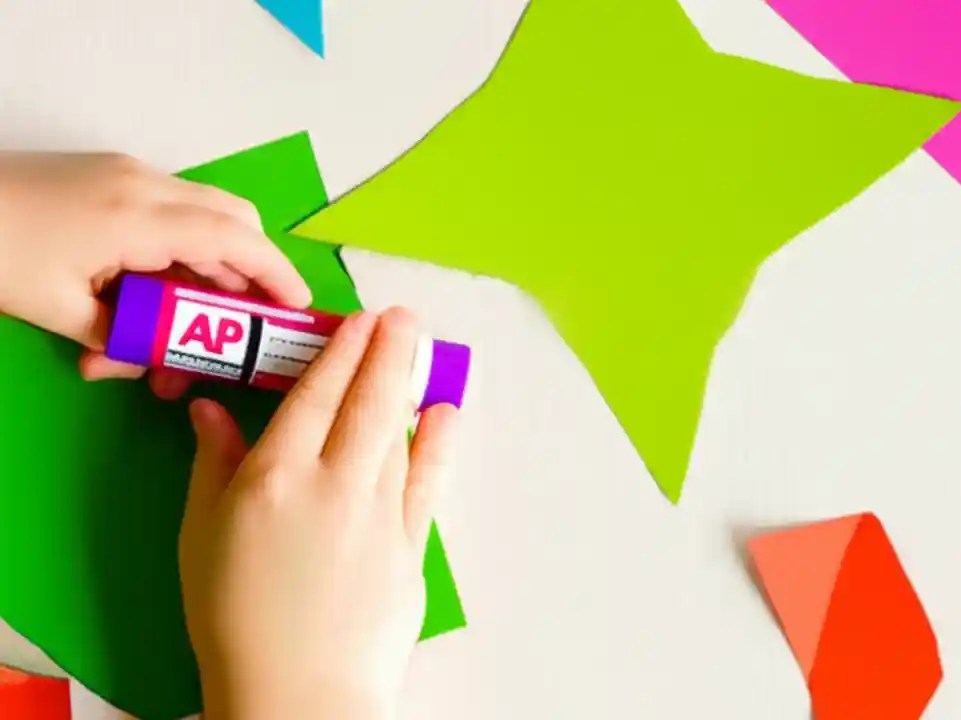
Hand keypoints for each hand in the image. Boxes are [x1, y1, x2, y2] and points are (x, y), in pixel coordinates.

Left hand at [0, 152, 309, 397]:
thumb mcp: (58, 311)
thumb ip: (120, 338)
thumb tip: (150, 365)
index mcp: (138, 216)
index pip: (235, 238)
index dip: (276, 273)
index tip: (298, 308)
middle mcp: (146, 184)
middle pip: (234, 217)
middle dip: (255, 268)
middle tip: (253, 318)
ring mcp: (127, 173)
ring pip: (204, 213)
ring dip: (214, 263)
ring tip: (196, 319)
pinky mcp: (109, 175)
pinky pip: (171, 210)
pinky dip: (184, 248)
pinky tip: (160, 287)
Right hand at [178, 309, 456, 719]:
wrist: (297, 694)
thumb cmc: (233, 620)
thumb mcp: (201, 537)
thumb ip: (213, 465)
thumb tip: (211, 409)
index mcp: (275, 479)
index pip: (314, 396)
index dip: (339, 351)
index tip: (358, 318)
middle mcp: (335, 485)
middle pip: (367, 402)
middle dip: (388, 350)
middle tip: (403, 315)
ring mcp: (380, 514)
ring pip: (397, 435)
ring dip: (408, 388)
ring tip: (417, 352)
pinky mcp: (411, 546)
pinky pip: (429, 480)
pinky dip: (439, 442)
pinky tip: (446, 413)